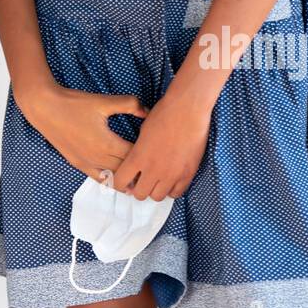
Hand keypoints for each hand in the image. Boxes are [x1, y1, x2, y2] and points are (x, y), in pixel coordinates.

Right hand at [23, 83, 150, 182]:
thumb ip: (129, 104)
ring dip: (127, 180)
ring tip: (140, 179)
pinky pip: (98, 179)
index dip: (147, 156)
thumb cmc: (74, 104)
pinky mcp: (78, 164)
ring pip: (113, 180)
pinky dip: (110, 180)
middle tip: (155, 170)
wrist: (46, 108)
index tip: (157, 153)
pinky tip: (118, 180)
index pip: (135, 156)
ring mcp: (87, 164)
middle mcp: (98, 158)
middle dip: (140, 170)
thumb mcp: (104, 101)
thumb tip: (147, 111)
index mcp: (108, 144)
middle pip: (126, 171)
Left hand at [110, 83, 212, 200]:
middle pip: (139, 194)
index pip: (121, 181)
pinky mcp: (187, 174)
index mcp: (138, 157)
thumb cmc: (163, 115)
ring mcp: (171, 174)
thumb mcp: (142, 132)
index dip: (120, 182)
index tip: (125, 180)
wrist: (187, 109)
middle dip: (138, 188)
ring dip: (155, 190)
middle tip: (142, 180)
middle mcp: (153, 169)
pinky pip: (176, 193)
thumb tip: (137, 163)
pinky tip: (171, 179)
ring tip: (158, 180)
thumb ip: (138, 151)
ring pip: (157, 197)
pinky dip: (172, 189)